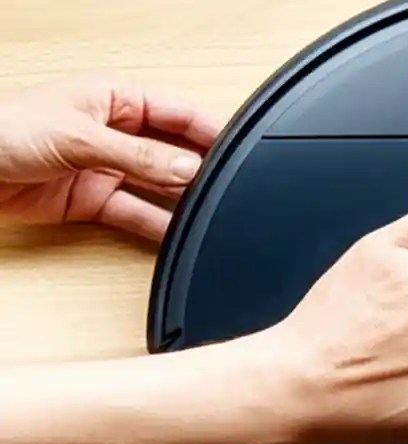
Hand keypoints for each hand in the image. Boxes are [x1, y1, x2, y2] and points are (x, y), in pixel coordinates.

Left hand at [0, 74, 222, 241]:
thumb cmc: (0, 129)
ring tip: (206, 217)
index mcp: (115, 99)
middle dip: (200, 172)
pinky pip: (136, 215)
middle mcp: (116, 133)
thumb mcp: (79, 137)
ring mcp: (106, 169)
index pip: (179, 114)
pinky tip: (176, 235)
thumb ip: (139, 156)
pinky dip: (156, 228)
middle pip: (173, 153)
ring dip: (180, 203)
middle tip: (226, 191)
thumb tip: (188, 167)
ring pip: (158, 188)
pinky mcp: (92, 202)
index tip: (240, 154)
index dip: (210, 132)